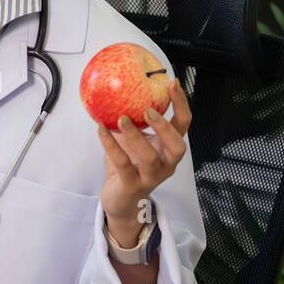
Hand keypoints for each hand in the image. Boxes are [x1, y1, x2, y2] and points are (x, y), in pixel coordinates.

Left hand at [96, 77, 191, 232]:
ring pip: (150, 157)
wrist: (119, 200)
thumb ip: (132, 120)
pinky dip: (111, 146)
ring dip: (136, 137)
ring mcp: (151, 177)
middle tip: (148, 109)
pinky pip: (123, 164)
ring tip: (122, 119)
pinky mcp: (132, 185)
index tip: (172, 83)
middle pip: (177, 145)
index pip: (183, 124)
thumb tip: (119, 89)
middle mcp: (166, 163)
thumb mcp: (132, 140)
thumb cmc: (128, 165)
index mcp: (169, 148)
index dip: (181, 104)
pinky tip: (100, 130)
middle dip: (165, 127)